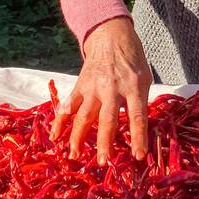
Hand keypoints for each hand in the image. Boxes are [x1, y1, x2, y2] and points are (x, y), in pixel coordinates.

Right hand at [51, 17, 151, 164]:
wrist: (111, 36)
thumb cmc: (133, 61)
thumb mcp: (144, 79)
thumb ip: (139, 103)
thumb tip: (135, 132)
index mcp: (134, 87)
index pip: (138, 116)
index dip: (138, 137)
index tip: (139, 156)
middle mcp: (112, 88)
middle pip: (108, 119)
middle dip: (105, 142)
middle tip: (104, 162)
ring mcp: (93, 87)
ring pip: (84, 115)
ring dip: (79, 137)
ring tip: (75, 155)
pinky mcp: (80, 85)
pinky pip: (69, 105)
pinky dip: (60, 121)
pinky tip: (55, 136)